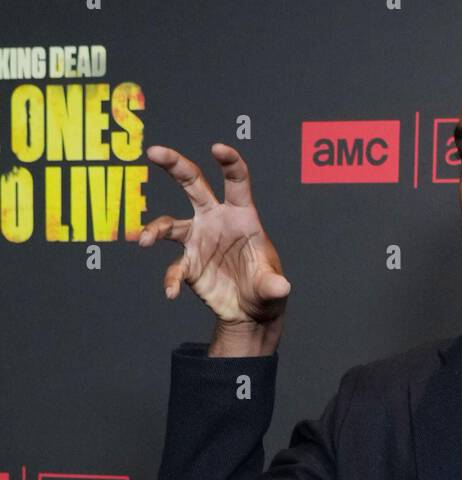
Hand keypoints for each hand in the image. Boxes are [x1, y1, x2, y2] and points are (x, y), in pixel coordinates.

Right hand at [138, 142, 290, 329]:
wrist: (250, 313)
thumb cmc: (265, 289)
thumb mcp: (273, 287)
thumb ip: (274, 285)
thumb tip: (281, 288)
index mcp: (241, 216)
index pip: (236, 181)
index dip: (229, 162)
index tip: (217, 148)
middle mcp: (215, 220)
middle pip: (192, 184)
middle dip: (174, 165)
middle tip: (154, 152)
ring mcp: (198, 240)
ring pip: (170, 223)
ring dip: (155, 229)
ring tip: (145, 240)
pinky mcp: (189, 264)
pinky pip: (174, 267)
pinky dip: (171, 280)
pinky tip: (171, 292)